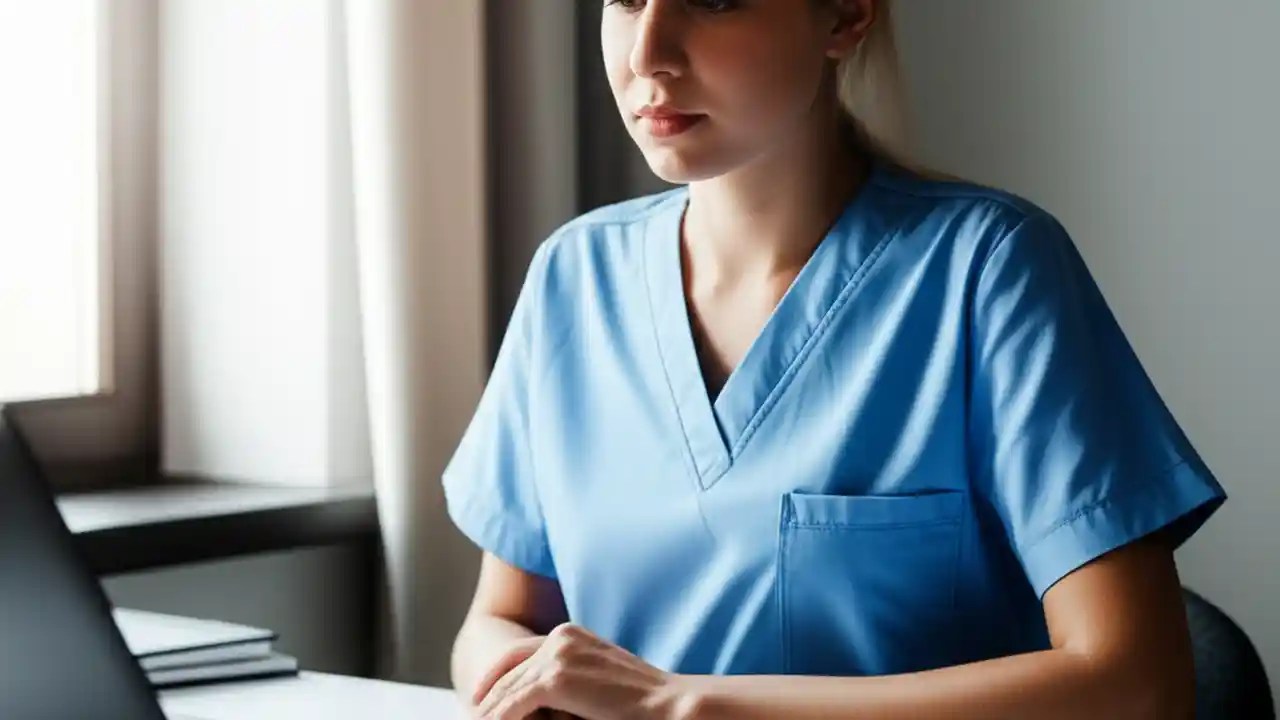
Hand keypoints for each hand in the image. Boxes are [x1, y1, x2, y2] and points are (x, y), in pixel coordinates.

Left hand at [474, 623, 686, 719]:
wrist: (665, 704)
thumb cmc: (639, 700)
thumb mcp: (597, 679)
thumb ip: (570, 679)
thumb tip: (542, 698)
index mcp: (570, 633)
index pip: (521, 653)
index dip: (497, 675)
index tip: (481, 696)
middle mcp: (560, 637)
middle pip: (510, 669)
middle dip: (489, 695)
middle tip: (473, 713)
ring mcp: (556, 655)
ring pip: (508, 688)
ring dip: (490, 711)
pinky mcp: (555, 679)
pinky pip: (514, 703)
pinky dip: (500, 718)